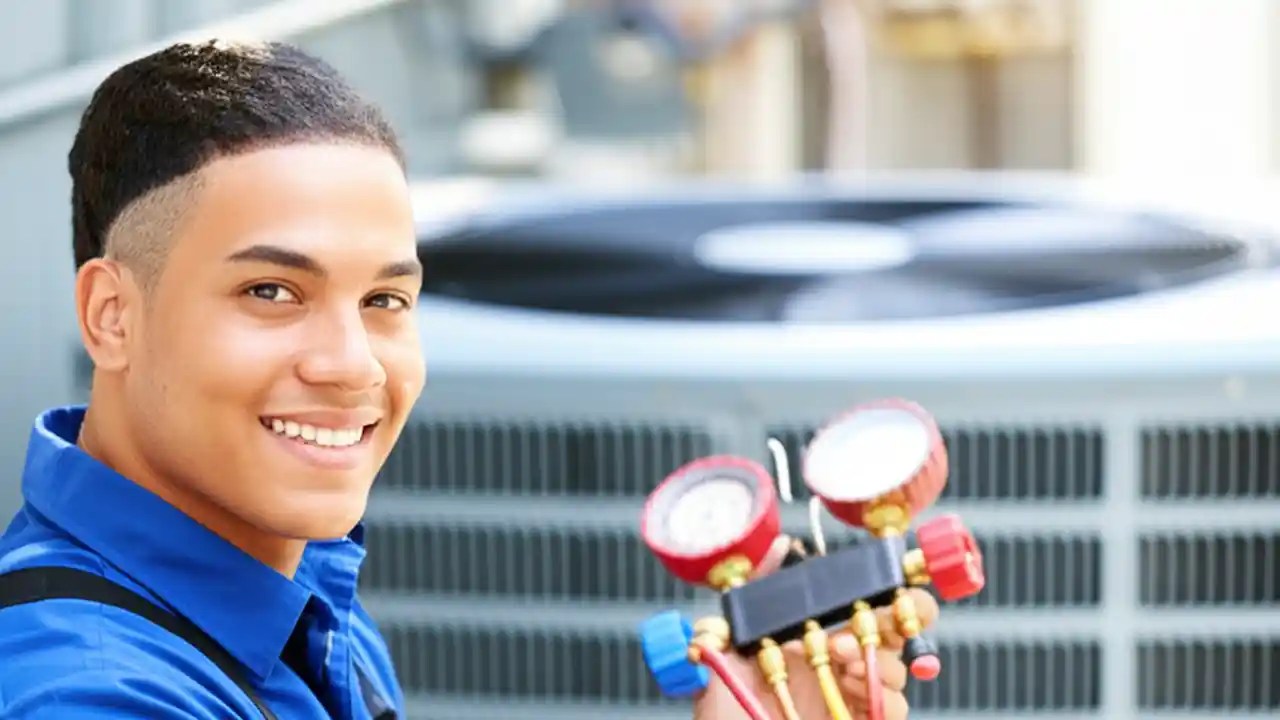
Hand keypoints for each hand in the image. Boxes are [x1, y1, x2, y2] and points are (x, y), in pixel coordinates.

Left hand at [691, 536, 939, 719]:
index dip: (891, 590)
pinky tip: (854, 687)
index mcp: (818, 632)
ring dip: (882, 658)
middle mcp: (841, 660)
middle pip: (897, 630)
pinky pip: (894, 707)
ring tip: (844, 659)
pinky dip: (886, 696)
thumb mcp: (731, 641)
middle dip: (904, 616)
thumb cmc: (726, 702)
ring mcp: (853, 694)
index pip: (868, 603)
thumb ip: (755, 594)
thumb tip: (782, 545)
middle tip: (882, 619)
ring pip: (898, 667)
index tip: (890, 582)